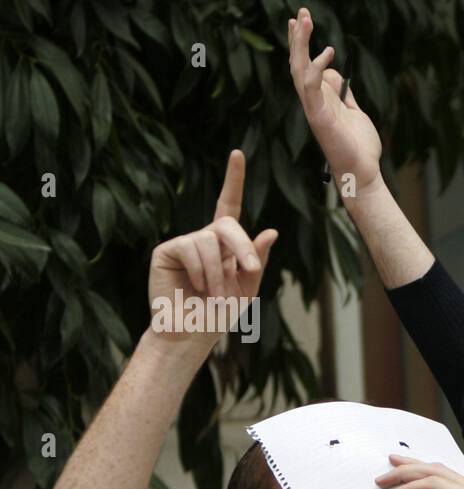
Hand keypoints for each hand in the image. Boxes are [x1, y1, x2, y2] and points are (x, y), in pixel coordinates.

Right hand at [146, 150, 276, 340]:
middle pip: (227, 224)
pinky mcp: (166, 251)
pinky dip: (200, 271)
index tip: (237, 153)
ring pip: (209, 240)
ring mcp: (184, 243)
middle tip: (251, 271)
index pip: (229, 206)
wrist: (192, 333)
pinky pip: (191, 248)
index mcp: (225, 245)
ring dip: (218, 272)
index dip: (233, 180)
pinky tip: (194, 286)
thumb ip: (258, 260)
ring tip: (212, 293)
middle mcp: (204, 238)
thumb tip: (271, 230)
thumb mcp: (247, 288)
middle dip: (243, 246)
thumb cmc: (218, 314)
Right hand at [289, 8, 382, 195]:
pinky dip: (317, 67)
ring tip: (303, 20)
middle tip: (300, 13)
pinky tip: (328, 51)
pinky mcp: (319, 116)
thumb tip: (336, 74)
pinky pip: (312, 86)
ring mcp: (314, 108)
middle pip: (298, 63)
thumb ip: (344, 94)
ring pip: (299, 70)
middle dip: (298, 37)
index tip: (303, 22)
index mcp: (320, 99)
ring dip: (300, 44)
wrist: (363, 171)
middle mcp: (313, 101)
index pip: (306, 66)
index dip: (303, 44)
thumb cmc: (359, 147)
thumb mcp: (354, 111)